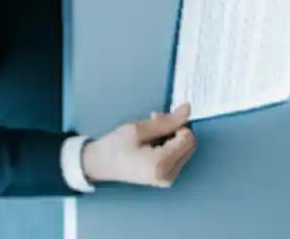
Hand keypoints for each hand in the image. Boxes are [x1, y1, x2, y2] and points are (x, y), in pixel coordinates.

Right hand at [82, 104, 196, 187]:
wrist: (100, 164)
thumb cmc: (115, 146)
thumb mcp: (140, 129)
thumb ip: (168, 121)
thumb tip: (188, 109)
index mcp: (161, 165)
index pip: (188, 138)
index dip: (175, 124)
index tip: (156, 119)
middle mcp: (167, 176)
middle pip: (189, 144)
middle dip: (175, 130)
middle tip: (153, 122)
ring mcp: (167, 179)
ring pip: (185, 149)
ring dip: (171, 136)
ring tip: (150, 133)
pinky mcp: (166, 178)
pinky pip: (178, 156)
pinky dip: (169, 145)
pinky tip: (152, 142)